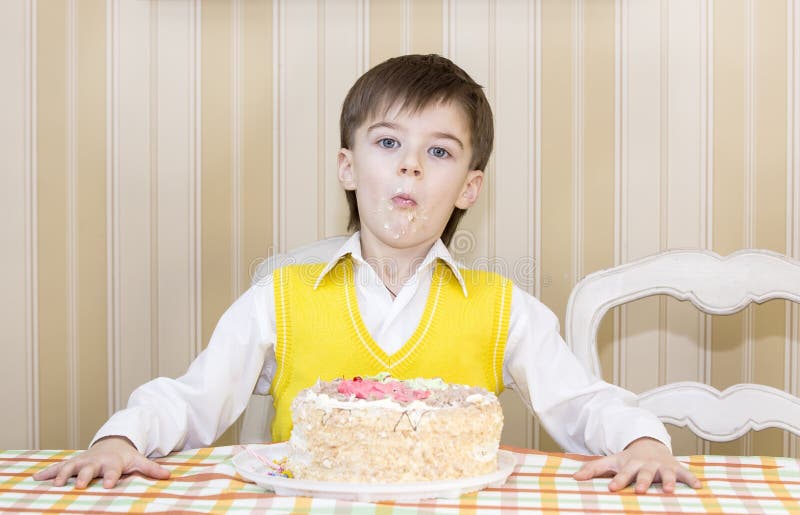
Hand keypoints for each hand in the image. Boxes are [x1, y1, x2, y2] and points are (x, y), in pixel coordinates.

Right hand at [32, 436, 170, 488]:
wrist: (112, 444)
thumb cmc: (125, 457)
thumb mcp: (138, 461)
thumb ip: (152, 469)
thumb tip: (169, 476)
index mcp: (112, 463)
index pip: (113, 471)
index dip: (112, 477)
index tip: (110, 485)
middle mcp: (95, 462)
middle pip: (89, 470)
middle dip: (85, 477)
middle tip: (80, 486)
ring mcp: (82, 462)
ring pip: (70, 467)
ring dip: (62, 475)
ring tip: (56, 484)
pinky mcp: (72, 463)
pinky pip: (57, 468)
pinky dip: (47, 473)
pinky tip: (35, 479)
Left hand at [572, 437, 701, 493]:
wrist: (649, 444)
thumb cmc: (628, 459)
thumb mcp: (610, 461)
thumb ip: (593, 469)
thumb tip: (574, 478)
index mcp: (630, 464)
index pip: (622, 473)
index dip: (618, 480)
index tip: (611, 488)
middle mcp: (647, 465)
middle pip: (644, 473)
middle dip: (643, 481)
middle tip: (640, 490)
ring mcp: (662, 466)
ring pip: (666, 473)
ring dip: (668, 481)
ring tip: (669, 491)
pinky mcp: (676, 467)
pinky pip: (685, 473)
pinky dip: (692, 479)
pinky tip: (699, 487)